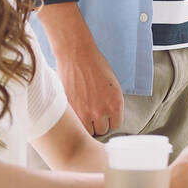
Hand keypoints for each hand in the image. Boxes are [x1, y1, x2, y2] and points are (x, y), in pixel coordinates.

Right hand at [42, 4, 123, 136]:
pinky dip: (74, 121)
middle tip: (91, 115)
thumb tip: (108, 117)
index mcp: (116, 103)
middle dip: (97, 124)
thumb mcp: (112, 86)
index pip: (115, 124)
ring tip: (82, 115)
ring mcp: (85, 112)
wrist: (77, 56)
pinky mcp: (71, 111)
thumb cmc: (96, 66)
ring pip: (87, 131)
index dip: (109, 121)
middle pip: (101, 130)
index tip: (104, 117)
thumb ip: (111, 103)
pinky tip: (74, 112)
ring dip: (85, 125)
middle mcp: (102, 111)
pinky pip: (74, 124)